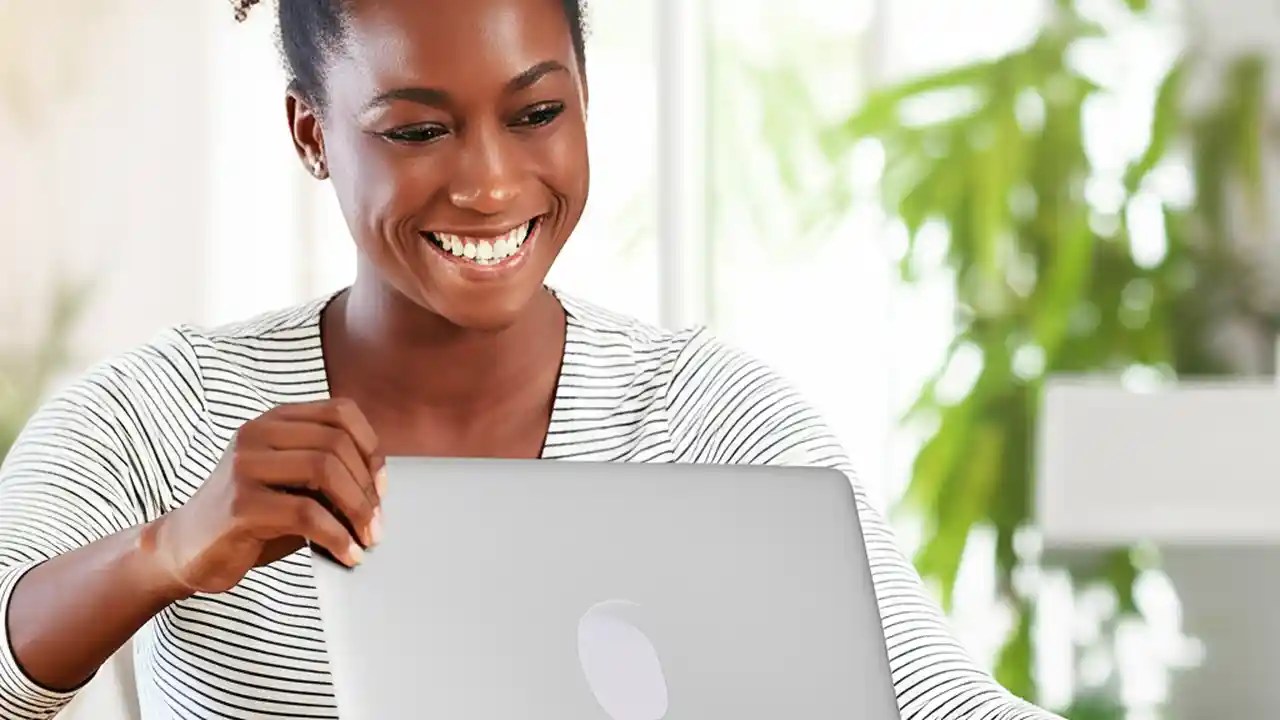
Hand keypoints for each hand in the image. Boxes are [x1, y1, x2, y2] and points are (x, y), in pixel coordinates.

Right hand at [147, 399, 384, 594]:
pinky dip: (337, 536)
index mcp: (273, 422)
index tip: (382, 486)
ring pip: (324, 471)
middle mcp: (256, 435)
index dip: (371, 447)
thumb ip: (327, 476)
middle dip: (367, 487)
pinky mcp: (240, 504)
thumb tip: (380, 489)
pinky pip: (306, 514)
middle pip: (336, 443)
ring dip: (358, 509)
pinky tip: (347, 554)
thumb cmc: (249, 519)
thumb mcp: (292, 486)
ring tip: (368, 538)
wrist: (183, 549)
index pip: (339, 411)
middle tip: (377, 524)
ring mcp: (244, 466)